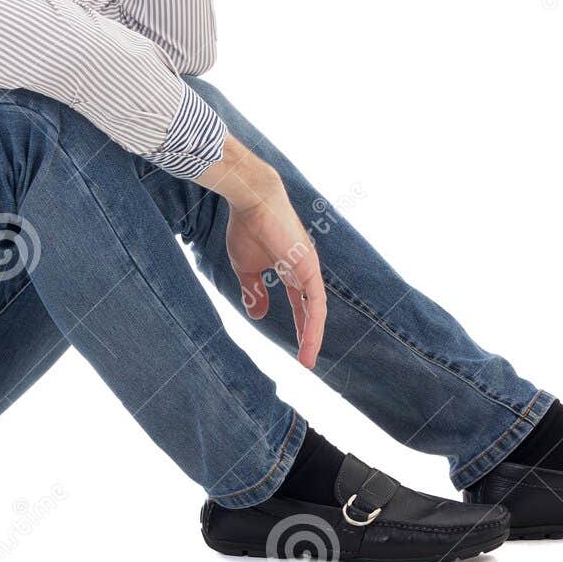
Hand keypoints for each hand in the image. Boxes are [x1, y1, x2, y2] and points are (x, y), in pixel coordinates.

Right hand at [222, 181, 327, 369]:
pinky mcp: (308, 266)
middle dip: (309, 335)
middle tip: (306, 361)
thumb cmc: (247, 227)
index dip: (299, 325)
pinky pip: (315, 302)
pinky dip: (314, 323)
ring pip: (316, 310)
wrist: (252, 199)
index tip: (296, 349)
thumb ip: (253, 291)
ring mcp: (308, 268)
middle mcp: (304, 270)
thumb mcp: (247, 267)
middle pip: (311, 310)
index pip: (299, 304)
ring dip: (312, 336)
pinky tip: (309, 340)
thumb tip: (258, 316)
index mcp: (290, 269)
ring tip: (307, 360)